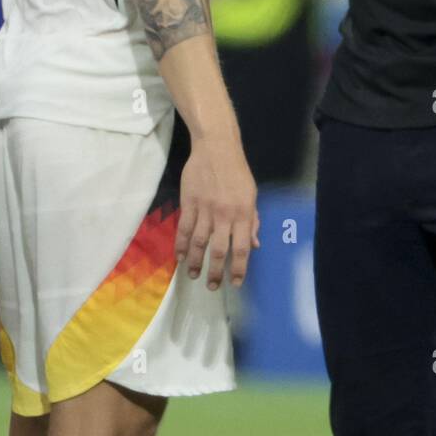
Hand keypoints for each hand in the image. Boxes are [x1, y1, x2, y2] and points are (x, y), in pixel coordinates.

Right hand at [174, 135, 259, 288]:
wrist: (216, 148)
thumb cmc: (237, 173)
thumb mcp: (251, 196)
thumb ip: (252, 221)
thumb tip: (255, 246)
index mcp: (243, 213)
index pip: (241, 248)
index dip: (238, 268)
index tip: (235, 283)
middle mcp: (224, 214)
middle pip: (218, 250)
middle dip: (215, 272)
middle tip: (211, 287)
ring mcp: (205, 209)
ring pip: (198, 242)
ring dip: (195, 262)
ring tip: (193, 275)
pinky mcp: (189, 203)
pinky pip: (184, 228)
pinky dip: (181, 245)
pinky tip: (180, 257)